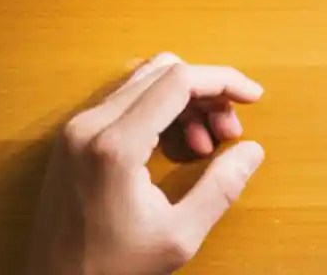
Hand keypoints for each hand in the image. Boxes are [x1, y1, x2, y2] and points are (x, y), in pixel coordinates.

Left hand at [26, 54, 264, 274]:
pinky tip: (178, 143)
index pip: (178, 81)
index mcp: (115, 145)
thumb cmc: (110, 269)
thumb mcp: (178, 236)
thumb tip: (251, 150)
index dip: (223, 81)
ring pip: (144, 81)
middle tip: (230, 132)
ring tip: (208, 143)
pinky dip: (160, 109)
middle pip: (163, 72)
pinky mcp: (73, 138)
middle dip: (207, 92)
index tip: (253, 97)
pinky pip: (125, 100)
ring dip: (185, 100)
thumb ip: (220, 188)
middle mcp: (90, 125)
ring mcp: (76, 129)